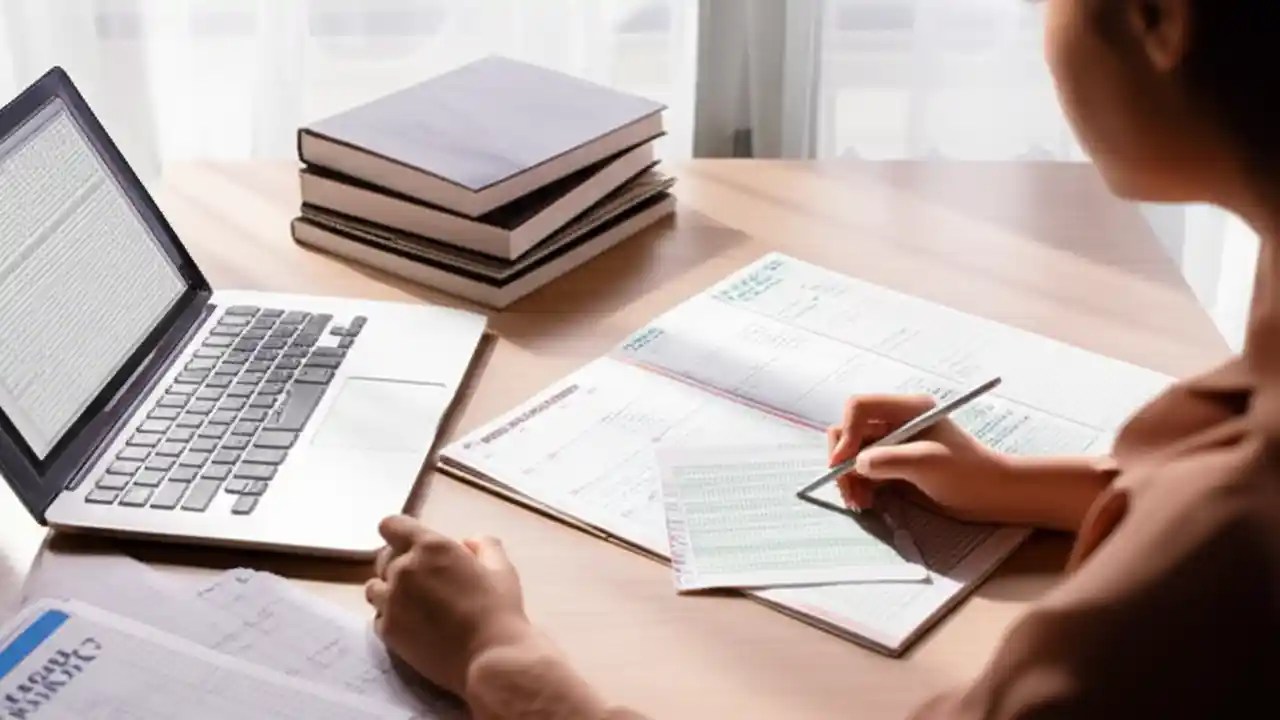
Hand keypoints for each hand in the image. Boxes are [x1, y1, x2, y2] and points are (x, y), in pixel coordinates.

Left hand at [365, 515, 533, 696]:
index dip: (398, 532)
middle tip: (422, 579)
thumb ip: (483, 545)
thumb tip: (468, 542)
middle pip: (383, 557)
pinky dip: (390, 617)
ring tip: (411, 603)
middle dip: (398, 562)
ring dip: (389, 590)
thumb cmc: (498, 609)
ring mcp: (391, 601)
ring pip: (373, 587)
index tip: (408, 541)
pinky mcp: (387, 630)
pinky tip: (412, 625)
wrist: (488, 658)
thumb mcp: (501, 568)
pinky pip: (377, 616)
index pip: (391, 525)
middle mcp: (404, 569)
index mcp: (431, 547)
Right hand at [827, 394, 1014, 522]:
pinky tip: (866, 502)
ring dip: (848, 478)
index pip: (860, 407)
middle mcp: (895, 422)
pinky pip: (862, 472)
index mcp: (906, 409)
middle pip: (850, 431)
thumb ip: (889, 459)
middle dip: (843, 460)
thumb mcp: (928, 463)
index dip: (847, 433)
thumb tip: (857, 464)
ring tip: (858, 502)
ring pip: (852, 454)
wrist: (990, 496)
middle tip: (846, 489)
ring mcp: (892, 444)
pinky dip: (858, 486)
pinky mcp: (892, 466)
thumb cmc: (967, 472)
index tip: (843, 463)